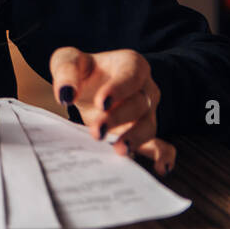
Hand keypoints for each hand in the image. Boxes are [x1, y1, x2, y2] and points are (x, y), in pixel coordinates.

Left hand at [49, 47, 175, 174]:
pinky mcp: (143, 133)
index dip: (119, 89)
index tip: (101, 102)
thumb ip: (66, 72)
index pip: (131, 75)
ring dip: (135, 138)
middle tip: (97, 131)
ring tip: (119, 150)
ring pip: (148, 125)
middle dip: (118, 118)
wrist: (88, 83)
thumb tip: (66, 94)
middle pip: (139, 103)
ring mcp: (147, 112)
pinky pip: (161, 145)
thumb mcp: (68, 60)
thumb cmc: (83, 69)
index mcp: (130, 65)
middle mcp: (144, 88)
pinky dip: (164, 156)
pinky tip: (161, 167)